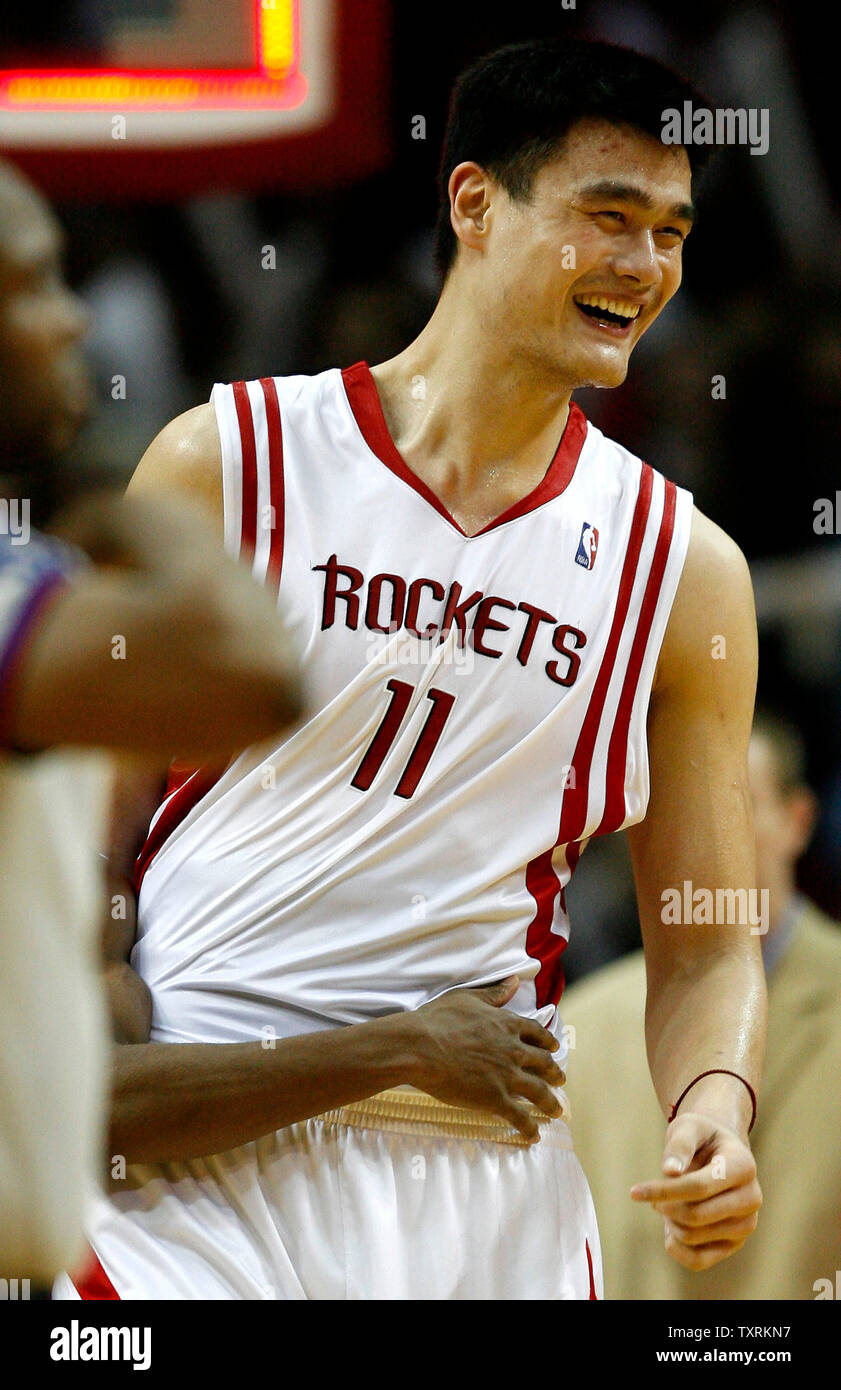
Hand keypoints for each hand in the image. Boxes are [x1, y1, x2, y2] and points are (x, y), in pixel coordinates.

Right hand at [407, 975, 564, 1143]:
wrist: (421, 1047)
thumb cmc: (439, 1019)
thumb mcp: (468, 998)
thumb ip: (495, 994)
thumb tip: (514, 981)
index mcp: (507, 1024)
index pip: (536, 1033)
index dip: (547, 1042)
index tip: (554, 1048)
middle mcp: (513, 1050)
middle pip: (543, 1063)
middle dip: (554, 1073)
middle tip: (560, 1080)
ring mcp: (507, 1076)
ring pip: (538, 1092)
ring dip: (550, 1102)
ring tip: (557, 1110)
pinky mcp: (495, 1099)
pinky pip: (519, 1116)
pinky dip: (529, 1128)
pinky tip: (534, 1135)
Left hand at [630, 1111, 761, 1269]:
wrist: (720, 1152)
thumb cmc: (702, 1137)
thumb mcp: (689, 1126)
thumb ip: (680, 1145)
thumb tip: (669, 1172)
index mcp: (744, 1166)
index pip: (698, 1187)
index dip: (663, 1190)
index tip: (634, 1192)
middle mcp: (751, 1199)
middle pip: (695, 1215)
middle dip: (665, 1205)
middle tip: (653, 1194)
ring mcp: (745, 1225)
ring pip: (692, 1236)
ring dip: (669, 1220)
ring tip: (667, 1203)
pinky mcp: (734, 1244)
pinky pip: (698, 1261)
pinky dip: (675, 1246)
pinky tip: (669, 1226)